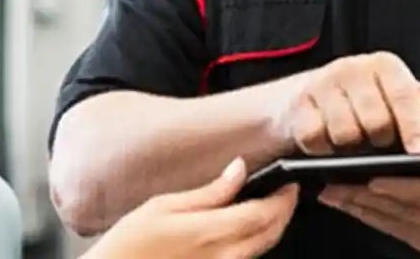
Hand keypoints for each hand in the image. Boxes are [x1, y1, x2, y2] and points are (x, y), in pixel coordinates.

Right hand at [84, 157, 298, 258]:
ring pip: (263, 249)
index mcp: (211, 232)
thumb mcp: (164, 205)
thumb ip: (209, 191)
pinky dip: (257, 241)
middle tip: (286, 191)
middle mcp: (223, 257)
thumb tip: (238, 169)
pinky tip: (247, 228)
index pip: (264, 214)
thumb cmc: (130, 243)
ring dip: (273, 227)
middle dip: (284, 211)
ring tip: (269, 205)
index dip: (284, 197)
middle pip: (271, 234)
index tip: (289, 181)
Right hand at [276, 52, 419, 155]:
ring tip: (353, 145)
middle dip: (379, 142)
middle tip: (377, 145)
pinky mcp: (298, 105)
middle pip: (376, 122)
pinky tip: (328, 146)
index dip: (414, 126)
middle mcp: (353, 69)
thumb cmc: (361, 99)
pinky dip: (324, 150)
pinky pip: (317, 140)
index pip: (405, 95)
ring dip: (351, 148)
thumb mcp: (403, 94)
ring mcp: (322, 85)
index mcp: (384, 66)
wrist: (301, 100)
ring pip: (346, 134)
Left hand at [317, 92, 419, 256]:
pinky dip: (376, 220)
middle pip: (394, 210)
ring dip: (359, 210)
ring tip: (330, 193)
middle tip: (324, 180)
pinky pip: (400, 234)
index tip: (355, 173)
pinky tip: (358, 207)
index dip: (382, 183)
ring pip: (391, 225)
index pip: (415, 192)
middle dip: (357, 196)